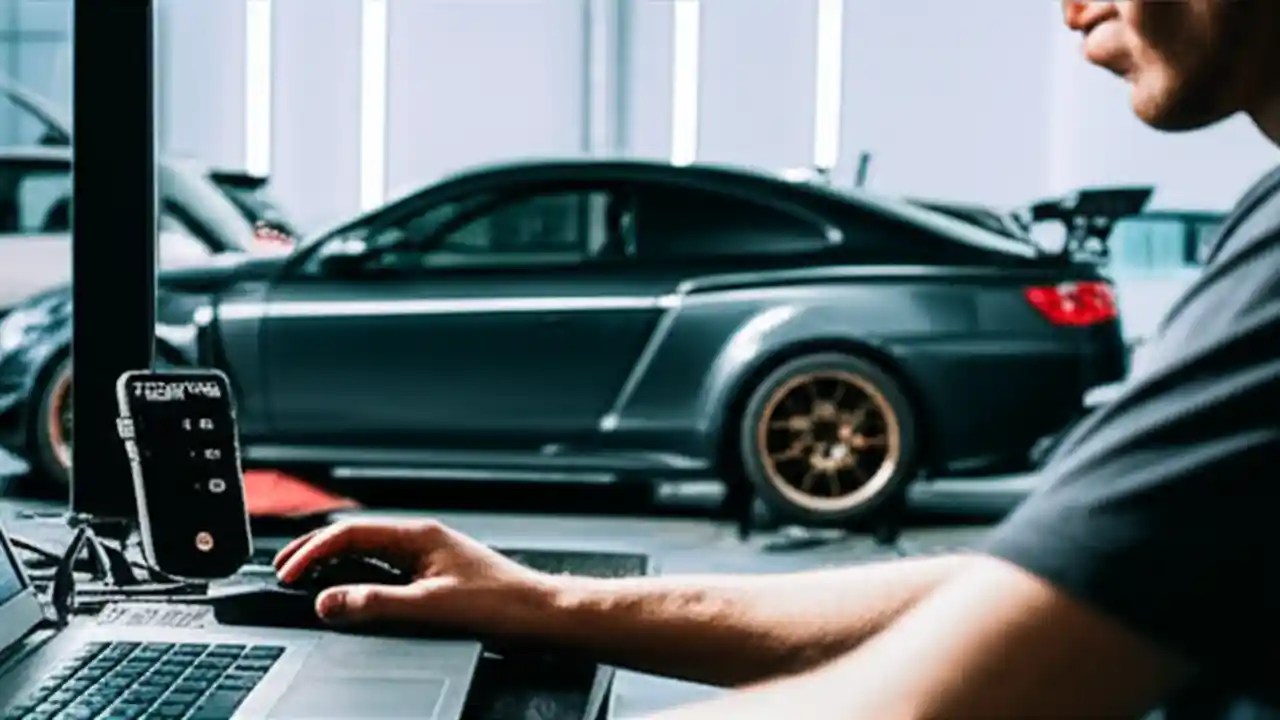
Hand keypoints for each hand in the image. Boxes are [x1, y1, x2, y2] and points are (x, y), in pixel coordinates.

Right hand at [272, 519, 555, 632]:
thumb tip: (329, 600)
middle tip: (282, 570)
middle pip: (355, 538)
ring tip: (305, 578)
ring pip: (368, 554)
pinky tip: (348, 591)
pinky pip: (385, 571)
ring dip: (334, 564)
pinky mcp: (434, 576)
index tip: (287, 572)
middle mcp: (421, 540)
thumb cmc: (501, 604)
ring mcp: (428, 557)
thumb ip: (376, 602)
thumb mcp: (430, 606)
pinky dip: (357, 578)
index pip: (351, 533)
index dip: (313, 551)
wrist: (539, 614)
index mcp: (419, 535)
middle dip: (315, 551)